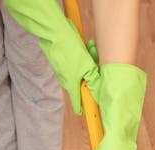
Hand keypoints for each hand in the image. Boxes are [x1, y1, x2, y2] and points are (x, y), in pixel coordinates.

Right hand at [4, 0, 99, 114]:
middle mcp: (66, 81)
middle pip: (83, 84)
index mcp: (71, 86)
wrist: (54, 32)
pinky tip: (86, 45)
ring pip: (81, 71)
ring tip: (90, 48)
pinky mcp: (62, 62)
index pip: (78, 105)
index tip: (92, 112)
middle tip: (95, 60)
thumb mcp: (88, 66)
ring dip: (89, 61)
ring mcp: (63, 71)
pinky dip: (83, 55)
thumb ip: (94, 81)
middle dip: (92, 74)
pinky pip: (76, 62)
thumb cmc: (70, 50)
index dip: (86, 109)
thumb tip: (99, 93)